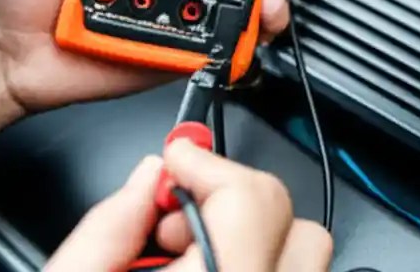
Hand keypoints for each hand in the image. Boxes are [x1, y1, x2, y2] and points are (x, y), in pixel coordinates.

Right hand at [48, 142, 331, 270]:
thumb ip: (112, 224)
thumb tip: (153, 175)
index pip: (252, 195)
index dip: (207, 162)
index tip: (178, 158)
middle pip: (296, 219)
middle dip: (235, 201)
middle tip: (176, 222)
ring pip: (307, 252)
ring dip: (255, 236)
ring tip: (189, 259)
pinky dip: (263, 262)